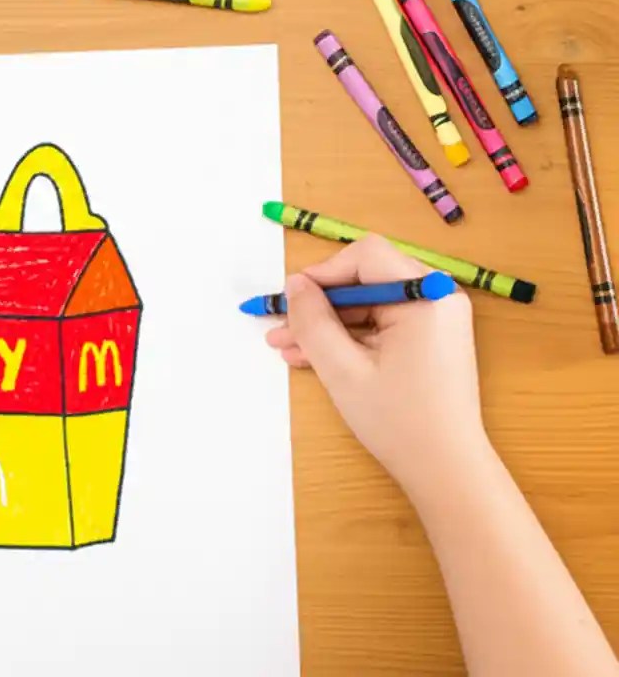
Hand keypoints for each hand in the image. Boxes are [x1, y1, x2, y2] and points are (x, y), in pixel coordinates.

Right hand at [264, 236, 486, 490]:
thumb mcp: (343, 369)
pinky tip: (312, 355)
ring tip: (286, 346)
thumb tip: (295, 285)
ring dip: (328, 324)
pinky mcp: (429, 340)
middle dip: (320, 303)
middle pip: (366, 279)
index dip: (322, 273)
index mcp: (426, 296)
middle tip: (280, 325)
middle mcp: (437, 298)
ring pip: (369, 305)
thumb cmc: (400, 421)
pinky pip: (381, 325)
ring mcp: (436, 320)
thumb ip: (314, 321)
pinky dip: (349, 337)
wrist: (446, 468)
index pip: (366, 257)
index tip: (290, 300)